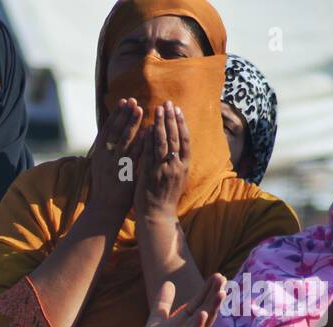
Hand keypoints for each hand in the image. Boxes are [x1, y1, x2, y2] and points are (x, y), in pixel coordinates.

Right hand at [87, 97, 144, 218]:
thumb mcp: (101, 167)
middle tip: (132, 100)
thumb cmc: (105, 189)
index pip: (107, 129)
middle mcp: (105, 157)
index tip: (123, 101)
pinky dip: (139, 143)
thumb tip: (112, 136)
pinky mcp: (124, 173)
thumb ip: (107, 152)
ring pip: (123, 139)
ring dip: (131, 123)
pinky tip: (146, 132)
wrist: (104, 209)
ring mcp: (114, 165)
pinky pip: (133, 155)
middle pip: (115, 130)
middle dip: (124, 114)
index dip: (116, 115)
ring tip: (140, 109)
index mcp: (98, 154)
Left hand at [124, 274, 225, 326]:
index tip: (218, 275)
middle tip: (223, 278)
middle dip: (214, 295)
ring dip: (213, 309)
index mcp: (183, 323)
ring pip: (204, 325)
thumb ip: (163, 303)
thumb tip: (169, 282)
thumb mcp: (157, 321)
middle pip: (205, 310)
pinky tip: (203, 316)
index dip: (207, 290)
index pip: (198, 303)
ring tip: (221, 293)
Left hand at [134, 102, 189, 222]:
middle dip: (171, 119)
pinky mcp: (150, 175)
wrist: (157, 216)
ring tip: (158, 110)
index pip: (185, 140)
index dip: (181, 123)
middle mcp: (176, 166)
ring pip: (163, 144)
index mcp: (184, 166)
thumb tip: (175, 145)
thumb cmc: (165, 197)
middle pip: (175, 138)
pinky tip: (147, 129)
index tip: (178, 110)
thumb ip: (176, 162)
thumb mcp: (177, 178)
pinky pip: (150, 155)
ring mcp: (163, 170)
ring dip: (160, 125)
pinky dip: (149, 141)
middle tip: (167, 103)